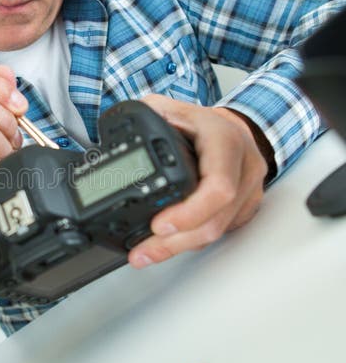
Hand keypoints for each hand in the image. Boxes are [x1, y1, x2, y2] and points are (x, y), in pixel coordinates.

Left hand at [128, 95, 267, 267]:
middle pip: (214, 219)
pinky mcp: (244, 209)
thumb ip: (146, 116)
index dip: (190, 211)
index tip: (160, 223)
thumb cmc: (202, 122)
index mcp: (225, 141)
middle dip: (176, 240)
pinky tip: (168, 245)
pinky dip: (190, 241)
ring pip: (217, 232)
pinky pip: (219, 233)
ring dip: (179, 247)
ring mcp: (249, 192)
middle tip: (144, 249)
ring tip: (147, 253)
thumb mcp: (172, 108)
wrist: (234, 129)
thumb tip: (114, 132)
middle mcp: (243, 168)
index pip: (218, 185)